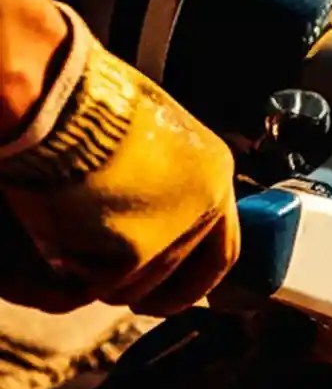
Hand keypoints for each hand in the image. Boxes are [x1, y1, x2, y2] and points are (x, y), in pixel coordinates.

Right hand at [0, 0, 239, 316]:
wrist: (52, 94)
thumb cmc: (85, 100)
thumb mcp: (150, 136)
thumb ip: (165, 179)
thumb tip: (156, 207)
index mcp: (214, 174)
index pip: (222, 250)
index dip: (197, 279)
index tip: (178, 294)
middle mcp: (205, 206)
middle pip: (178, 273)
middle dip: (148, 289)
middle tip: (121, 291)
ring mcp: (171, 233)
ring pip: (135, 283)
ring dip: (103, 275)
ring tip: (72, 240)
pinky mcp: (132, 253)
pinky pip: (98, 281)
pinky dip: (72, 267)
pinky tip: (57, 236)